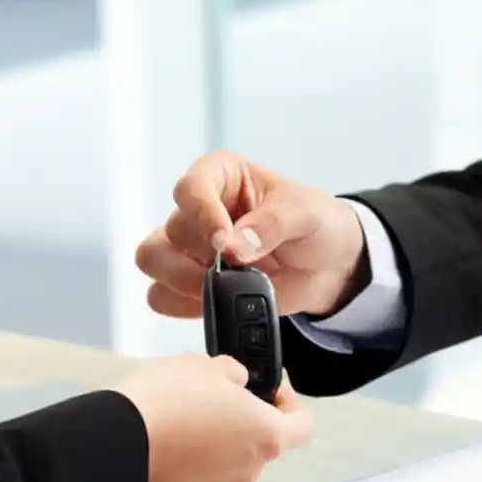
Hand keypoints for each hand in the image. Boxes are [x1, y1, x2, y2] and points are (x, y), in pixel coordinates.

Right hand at [113, 354, 313, 481]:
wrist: (114, 440)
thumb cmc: (167, 402)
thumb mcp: (210, 364)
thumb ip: (235, 373)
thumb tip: (236, 380)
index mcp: (266, 437)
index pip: (302, 425)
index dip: (291, 402)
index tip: (272, 387)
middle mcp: (247, 469)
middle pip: (262, 442)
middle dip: (246, 416)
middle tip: (222, 392)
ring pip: (229, 457)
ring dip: (217, 436)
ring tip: (189, 409)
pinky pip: (199, 471)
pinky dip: (192, 453)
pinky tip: (171, 430)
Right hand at [136, 151, 367, 317]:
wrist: (329, 265)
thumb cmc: (315, 224)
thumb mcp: (305, 212)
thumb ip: (271, 224)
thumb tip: (233, 248)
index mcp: (221, 176)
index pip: (190, 188)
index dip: (202, 215)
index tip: (224, 241)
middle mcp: (199, 210)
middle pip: (170, 230)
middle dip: (203, 255)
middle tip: (238, 267)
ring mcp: (191, 248)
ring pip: (153, 260)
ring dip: (185, 281)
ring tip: (227, 287)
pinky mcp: (190, 284)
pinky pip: (161, 297)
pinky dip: (184, 305)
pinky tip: (218, 301)